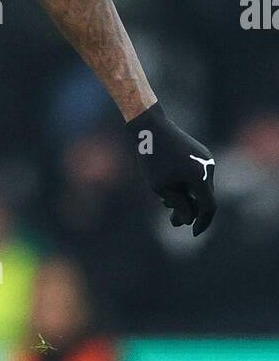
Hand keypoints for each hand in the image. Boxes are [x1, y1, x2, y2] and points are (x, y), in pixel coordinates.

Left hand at [127, 100, 215, 235]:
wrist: (151, 126)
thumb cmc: (152, 157)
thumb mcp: (160, 187)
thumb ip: (177, 205)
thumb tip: (190, 220)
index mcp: (201, 177)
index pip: (208, 207)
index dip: (202, 222)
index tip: (193, 234)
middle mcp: (208, 167)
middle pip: (204, 197)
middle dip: (189, 211)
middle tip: (172, 222)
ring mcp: (206, 159)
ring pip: (200, 187)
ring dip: (186, 198)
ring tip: (165, 204)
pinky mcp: (200, 154)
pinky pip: (197, 176)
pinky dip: (186, 186)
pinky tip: (169, 189)